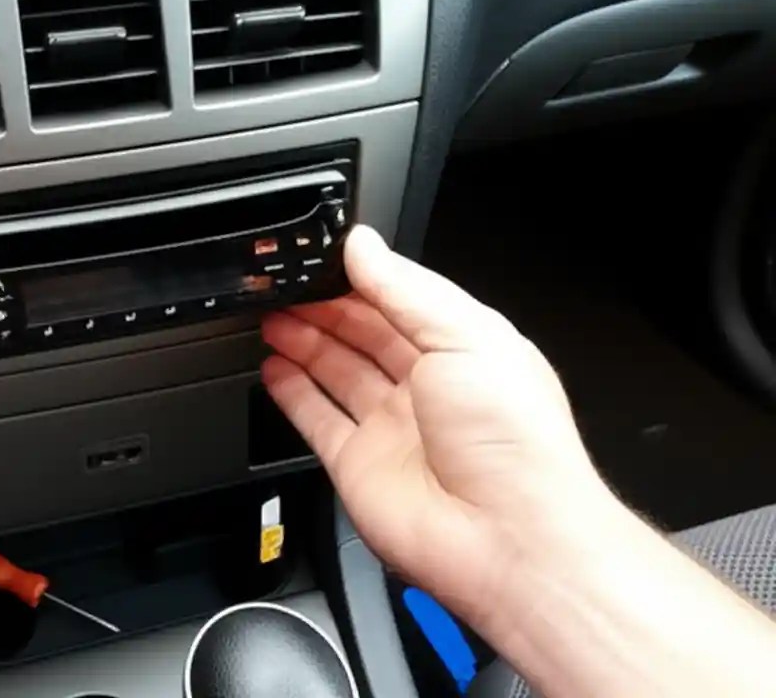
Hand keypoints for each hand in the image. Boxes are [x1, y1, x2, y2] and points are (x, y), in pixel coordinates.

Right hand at [262, 225, 614, 628]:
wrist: (507, 539)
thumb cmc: (515, 444)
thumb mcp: (467, 337)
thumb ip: (407, 289)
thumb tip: (365, 247)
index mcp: (466, 350)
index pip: (403, 301)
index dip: (362, 278)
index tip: (324, 258)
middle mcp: (429, 389)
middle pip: (364, 335)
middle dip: (326, 307)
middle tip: (287, 285)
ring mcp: (392, 430)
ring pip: (337, 373)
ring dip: (304, 342)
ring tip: (272, 316)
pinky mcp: (360, 466)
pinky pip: (317, 421)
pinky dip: (292, 394)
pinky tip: (275, 368)